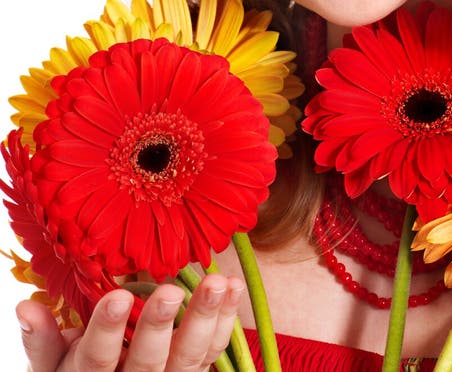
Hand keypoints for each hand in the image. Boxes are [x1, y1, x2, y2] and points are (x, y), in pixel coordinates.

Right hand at [17, 274, 244, 370]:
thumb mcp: (53, 368)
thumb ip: (42, 341)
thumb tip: (25, 308)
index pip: (99, 359)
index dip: (107, 330)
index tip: (116, 297)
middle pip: (148, 362)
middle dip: (159, 326)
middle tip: (170, 290)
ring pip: (190, 358)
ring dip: (205, 319)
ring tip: (217, 282)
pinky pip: (214, 352)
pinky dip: (226, 320)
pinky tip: (233, 286)